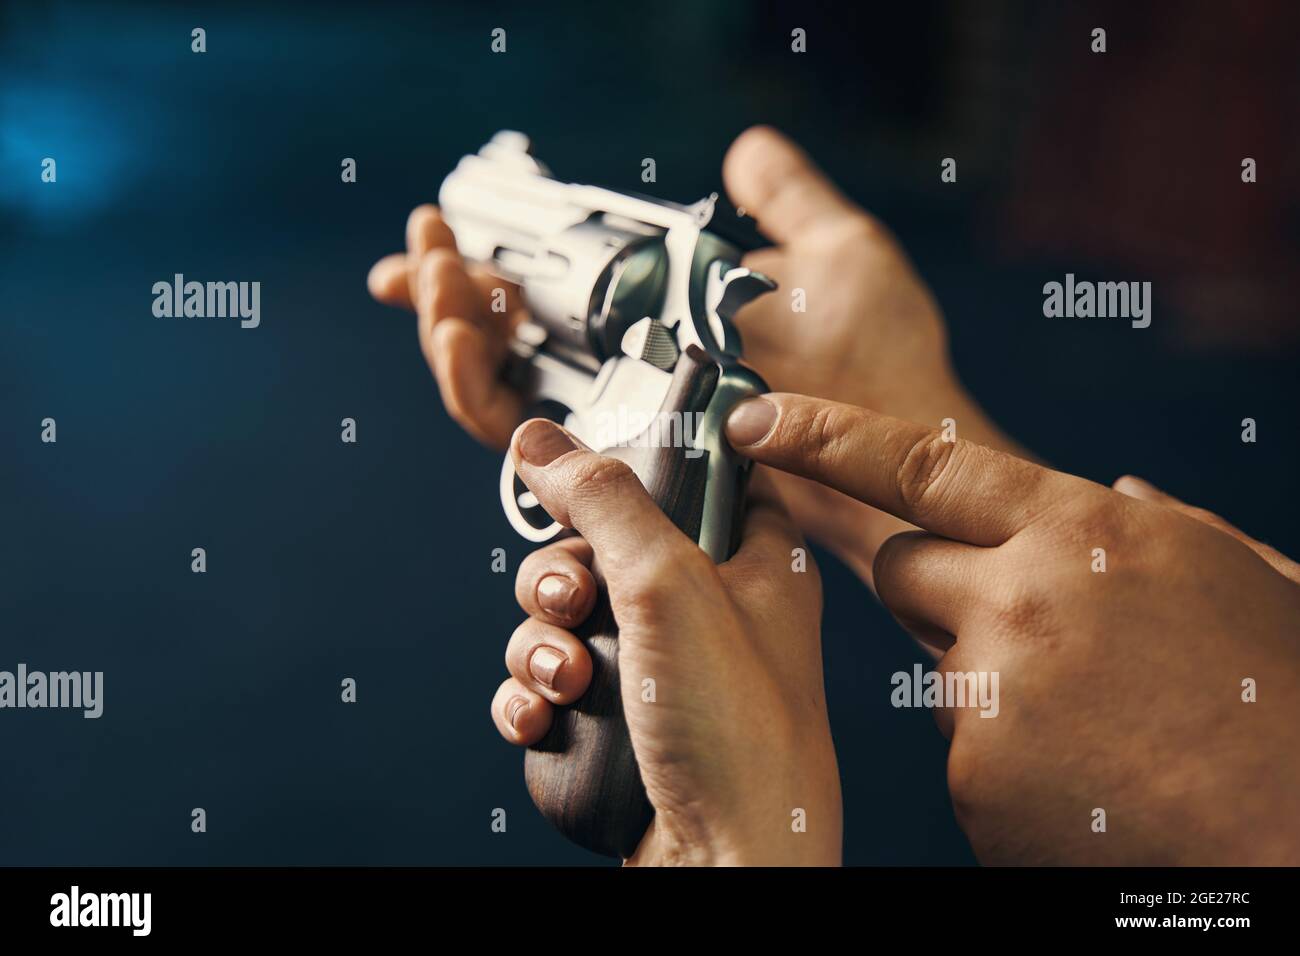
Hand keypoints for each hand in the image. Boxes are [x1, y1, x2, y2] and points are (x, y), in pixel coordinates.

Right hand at [366, 128, 1026, 580]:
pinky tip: (461, 340)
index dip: (490, 272)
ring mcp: (625, 444)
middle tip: (421, 250)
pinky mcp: (622, 494)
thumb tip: (743, 150)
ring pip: (504, 399)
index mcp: (669, 336)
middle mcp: (637, 394)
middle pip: (514, 348)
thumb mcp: (842, 256)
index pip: (555, 300)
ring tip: (438, 287)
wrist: (902, 462)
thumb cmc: (888, 365)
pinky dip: (478, 398)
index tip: (439, 237)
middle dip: (451, 299)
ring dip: (454, 340)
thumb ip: (786, 202)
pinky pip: (528, 464)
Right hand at [488, 419, 840, 865]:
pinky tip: (543, 719)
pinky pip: (550, 683)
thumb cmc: (740, 741)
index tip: (594, 464)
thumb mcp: (669, 585)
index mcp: (756, 561)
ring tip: (565, 681)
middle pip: (604, 545)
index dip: (648, 460)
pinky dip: (533, 697)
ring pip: (565, 617)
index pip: (705, 475)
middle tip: (575, 604)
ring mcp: (663, 672)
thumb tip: (544, 440)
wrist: (725, 872)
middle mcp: (710, 611)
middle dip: (562, 577)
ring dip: (540, 644)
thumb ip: (604, 499)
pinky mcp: (621, 724)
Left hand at [724, 393, 1299, 863]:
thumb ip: (1155, 528)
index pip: (915, 465)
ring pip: (940, 668)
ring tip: (1096, 725)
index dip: (822, 435)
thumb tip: (1118, 494)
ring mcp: (990, 693)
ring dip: (993, 686)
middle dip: (942, 592)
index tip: (754, 421)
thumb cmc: (1289, 702)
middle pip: (904, 571)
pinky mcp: (975, 779)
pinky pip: (962, 749)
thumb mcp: (1239, 577)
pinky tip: (1086, 778)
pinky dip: (1007, 763)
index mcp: (1079, 533)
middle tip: (1029, 634)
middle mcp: (1017, 600)